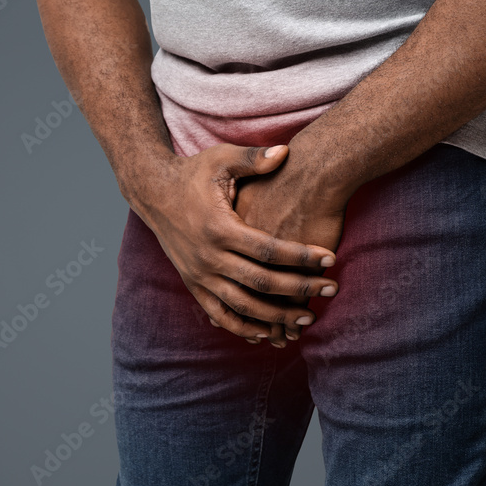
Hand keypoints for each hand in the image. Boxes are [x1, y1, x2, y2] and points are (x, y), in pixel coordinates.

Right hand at [130, 143, 339, 343]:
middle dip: (299, 289)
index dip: (301, 256)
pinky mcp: (193, 285)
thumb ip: (253, 157)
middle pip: (261, 283)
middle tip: (331, 289)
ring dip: (277, 316)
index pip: (268, 249)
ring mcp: (199, 275)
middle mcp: (208, 256)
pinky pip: (219, 315)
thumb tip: (285, 152)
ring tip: (308, 317)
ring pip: (243, 306)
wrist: (154, 192)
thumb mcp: (221, 159)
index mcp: (219, 227)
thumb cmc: (193, 173)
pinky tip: (269, 333)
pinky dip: (244, 328)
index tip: (330, 258)